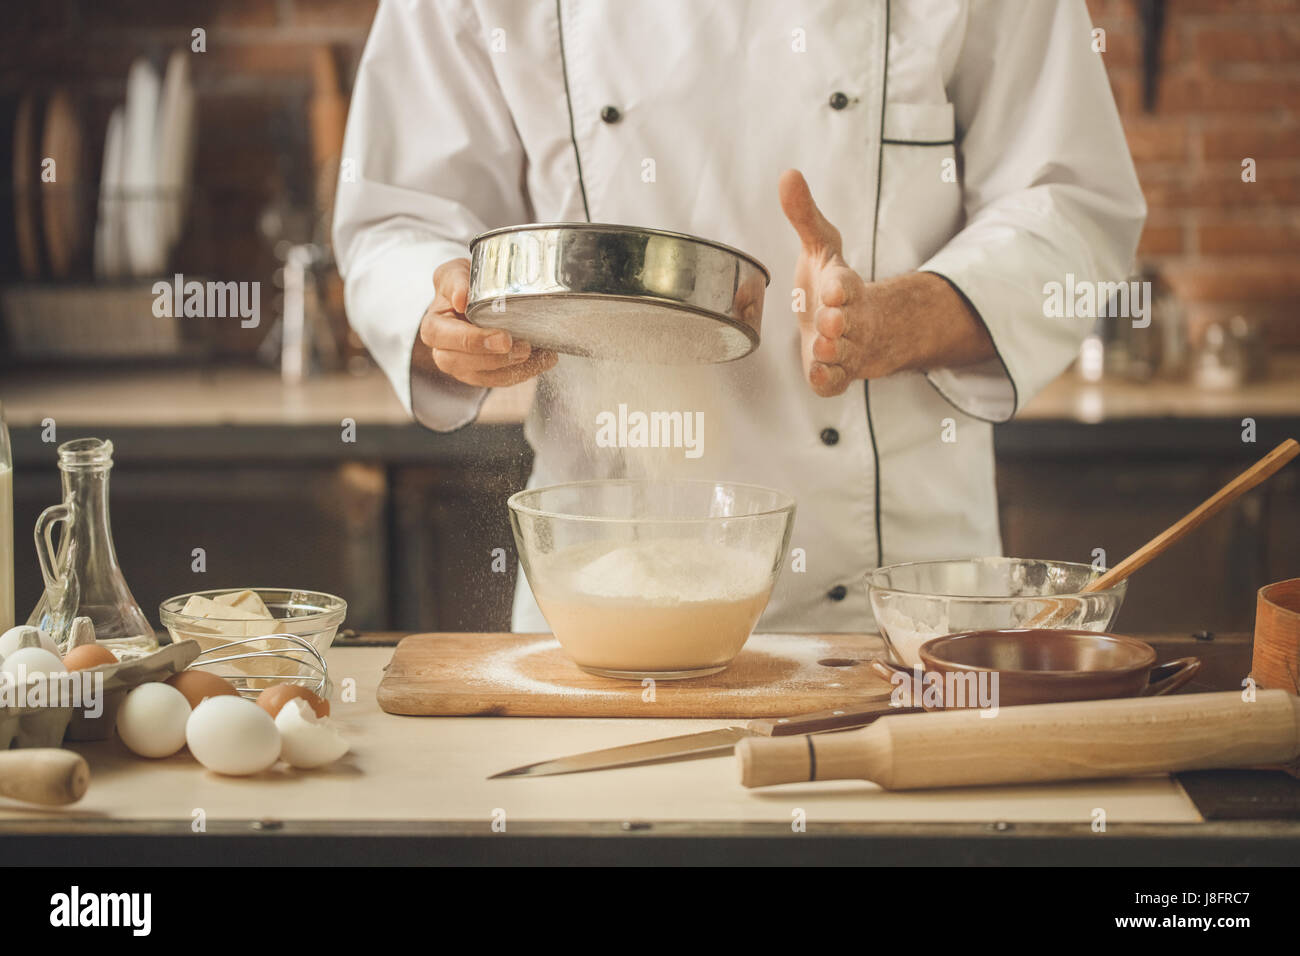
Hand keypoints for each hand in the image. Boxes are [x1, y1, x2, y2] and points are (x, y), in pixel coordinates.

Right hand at [418, 258, 556, 386]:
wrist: (473, 297)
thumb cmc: (462, 285)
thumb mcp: (455, 273)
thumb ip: (456, 281)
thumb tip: (461, 299)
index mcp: (433, 326)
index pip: (444, 338)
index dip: (474, 341)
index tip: (503, 338)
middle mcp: (443, 351)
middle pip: (462, 363)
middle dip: (496, 359)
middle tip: (524, 348)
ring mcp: (462, 367)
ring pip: (484, 377)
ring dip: (514, 368)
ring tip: (539, 354)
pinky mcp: (481, 375)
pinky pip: (500, 381)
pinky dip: (524, 372)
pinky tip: (543, 360)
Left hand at [779, 170, 891, 396]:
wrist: (857, 327)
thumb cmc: (832, 285)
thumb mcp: (821, 247)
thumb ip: (804, 216)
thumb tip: (788, 175)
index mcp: (843, 287)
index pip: (845, 286)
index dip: (840, 288)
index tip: (832, 288)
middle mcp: (848, 320)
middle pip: (849, 323)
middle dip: (841, 322)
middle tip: (830, 321)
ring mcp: (844, 348)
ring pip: (843, 354)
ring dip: (833, 352)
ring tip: (821, 347)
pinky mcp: (836, 373)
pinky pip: (834, 382)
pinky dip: (828, 380)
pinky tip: (817, 373)